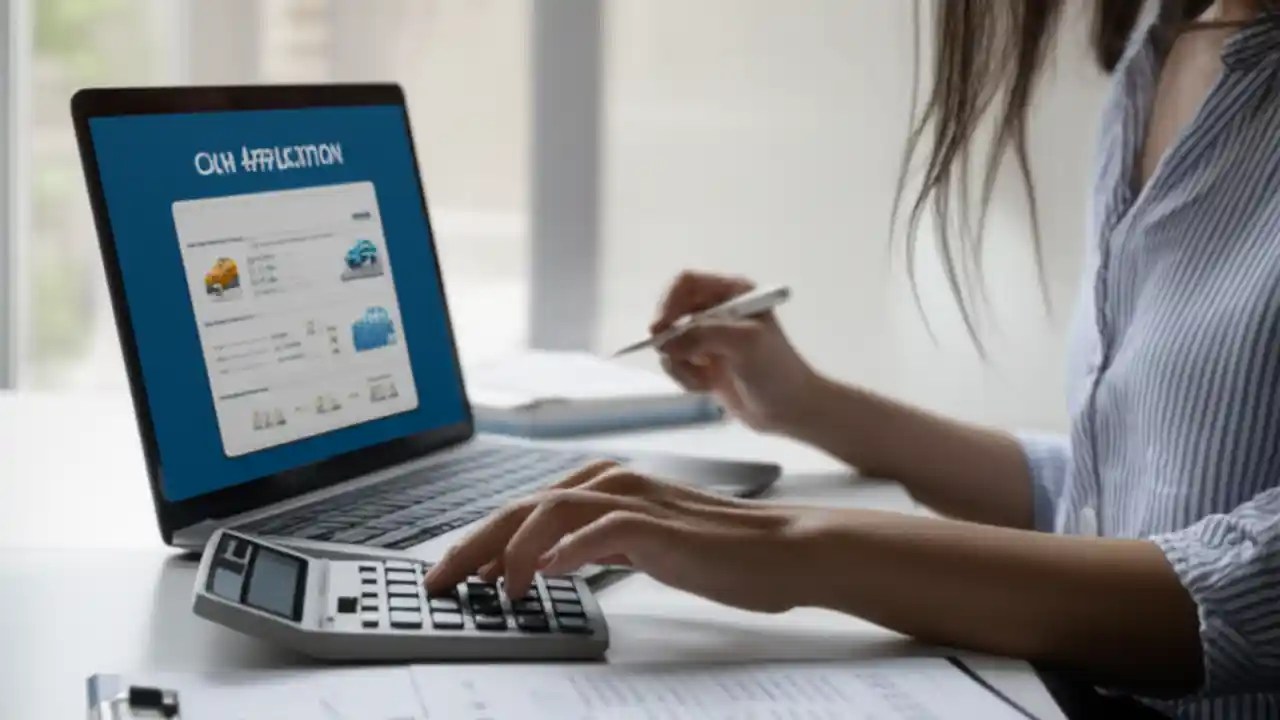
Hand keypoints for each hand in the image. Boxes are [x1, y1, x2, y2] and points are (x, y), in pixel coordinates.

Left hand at [423, 460, 812, 612]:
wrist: (783, 549)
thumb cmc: (720, 551)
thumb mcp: (643, 544)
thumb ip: (597, 544)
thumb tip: (548, 563)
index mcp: (605, 483)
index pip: (524, 507)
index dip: (479, 538)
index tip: (450, 571)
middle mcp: (612, 481)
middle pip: (522, 505)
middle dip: (473, 543)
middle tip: (439, 581)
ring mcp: (634, 499)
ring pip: (549, 512)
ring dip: (511, 551)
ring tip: (492, 589)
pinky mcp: (657, 525)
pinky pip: (598, 532)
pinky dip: (565, 552)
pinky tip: (546, 577)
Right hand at [652, 271, 816, 432]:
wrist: (790, 410)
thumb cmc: (775, 370)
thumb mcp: (744, 343)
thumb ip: (702, 336)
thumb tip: (664, 343)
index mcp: (733, 293)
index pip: (687, 284)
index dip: (669, 302)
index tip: (660, 328)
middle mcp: (719, 311)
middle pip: (672, 312)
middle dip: (671, 338)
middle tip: (673, 358)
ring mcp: (710, 339)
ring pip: (671, 342)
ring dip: (680, 363)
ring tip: (704, 380)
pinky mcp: (704, 364)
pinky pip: (676, 365)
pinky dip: (686, 378)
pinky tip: (708, 388)